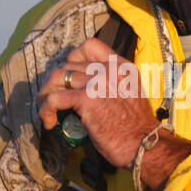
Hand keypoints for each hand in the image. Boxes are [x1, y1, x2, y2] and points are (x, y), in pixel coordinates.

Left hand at [36, 37, 159, 168]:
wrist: (144, 145)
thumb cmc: (136, 128)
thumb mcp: (129, 94)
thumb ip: (111, 84)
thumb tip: (84, 89)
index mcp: (121, 66)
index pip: (90, 45)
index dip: (73, 57)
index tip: (70, 74)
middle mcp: (109, 69)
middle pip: (69, 64)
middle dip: (57, 82)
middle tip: (54, 98)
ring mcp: (97, 82)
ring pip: (58, 77)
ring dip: (46, 94)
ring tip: (47, 109)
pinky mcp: (87, 99)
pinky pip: (55, 98)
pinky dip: (46, 109)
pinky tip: (49, 121)